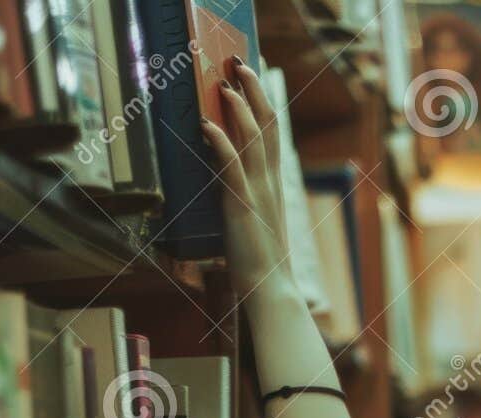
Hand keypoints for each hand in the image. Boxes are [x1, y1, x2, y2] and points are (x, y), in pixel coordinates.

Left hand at [201, 59, 293, 301]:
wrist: (271, 290)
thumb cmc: (259, 263)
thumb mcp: (253, 222)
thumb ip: (243, 198)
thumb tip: (225, 185)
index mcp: (273, 185)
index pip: (272, 133)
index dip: (262, 102)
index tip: (251, 78)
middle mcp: (270, 182)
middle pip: (267, 125)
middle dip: (253, 91)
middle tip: (238, 63)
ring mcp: (258, 192)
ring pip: (253, 139)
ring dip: (237, 107)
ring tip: (224, 83)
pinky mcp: (242, 205)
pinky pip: (232, 166)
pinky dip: (220, 142)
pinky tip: (207, 124)